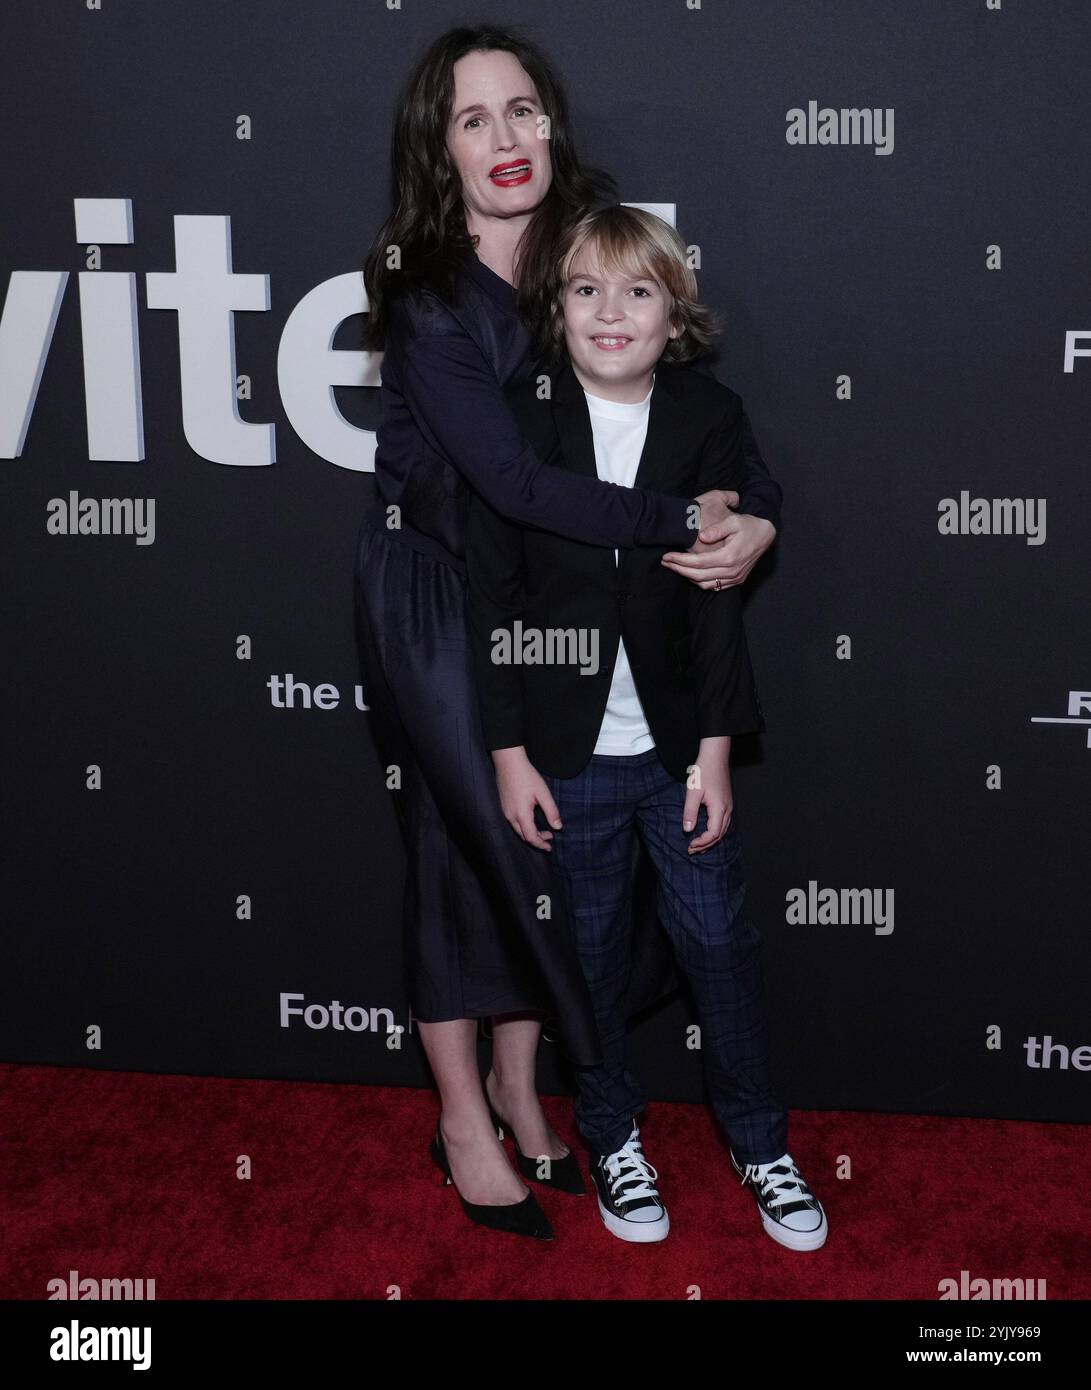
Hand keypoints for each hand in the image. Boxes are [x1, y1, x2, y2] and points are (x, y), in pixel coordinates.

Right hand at [490, 746, 561, 850]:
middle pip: (523, 836)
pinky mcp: (504, 807)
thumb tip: (558, 827)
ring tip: (543, 830)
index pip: (531, 837)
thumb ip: (551, 811)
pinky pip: (514, 823)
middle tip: (550, 837)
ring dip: (530, 833)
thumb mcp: (543, 793)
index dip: (541, 844)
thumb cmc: (527, 776)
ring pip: (518, 830)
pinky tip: (532, 820)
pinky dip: (524, 827)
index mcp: (521, 814)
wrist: (508, 762)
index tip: (550, 847)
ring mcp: (505, 812)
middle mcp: (511, 816)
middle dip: (537, 840)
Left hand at [661, 511, 775, 589]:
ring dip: (688, 577)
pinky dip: (700, 581)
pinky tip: (690, 572)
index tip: (667, 556)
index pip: (698, 563)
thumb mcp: (734, 520)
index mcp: (729, 556)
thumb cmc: (748, 525)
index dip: (680, 561)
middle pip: (699, 576)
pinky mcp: (737, 580)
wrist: (766, 534)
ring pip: (705, 584)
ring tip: (675, 567)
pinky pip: (715, 586)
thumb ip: (717, 528)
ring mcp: (735, 577)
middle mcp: (732, 571)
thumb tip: (702, 536)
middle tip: (665, 562)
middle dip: (679, 569)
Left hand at [682, 737, 733, 853]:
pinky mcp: (726, 803)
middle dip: (705, 845)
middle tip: (691, 850)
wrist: (715, 756)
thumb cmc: (704, 772)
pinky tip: (706, 833)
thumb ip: (690, 812)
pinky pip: (723, 823)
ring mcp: (728, 806)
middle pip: (719, 835)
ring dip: (710, 840)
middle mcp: (727, 810)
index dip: (702, 843)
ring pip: (722, 830)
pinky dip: (714, 832)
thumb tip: (688, 830)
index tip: (689, 845)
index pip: (713, 834)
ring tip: (698, 847)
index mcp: (720, 809)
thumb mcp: (693, 792)